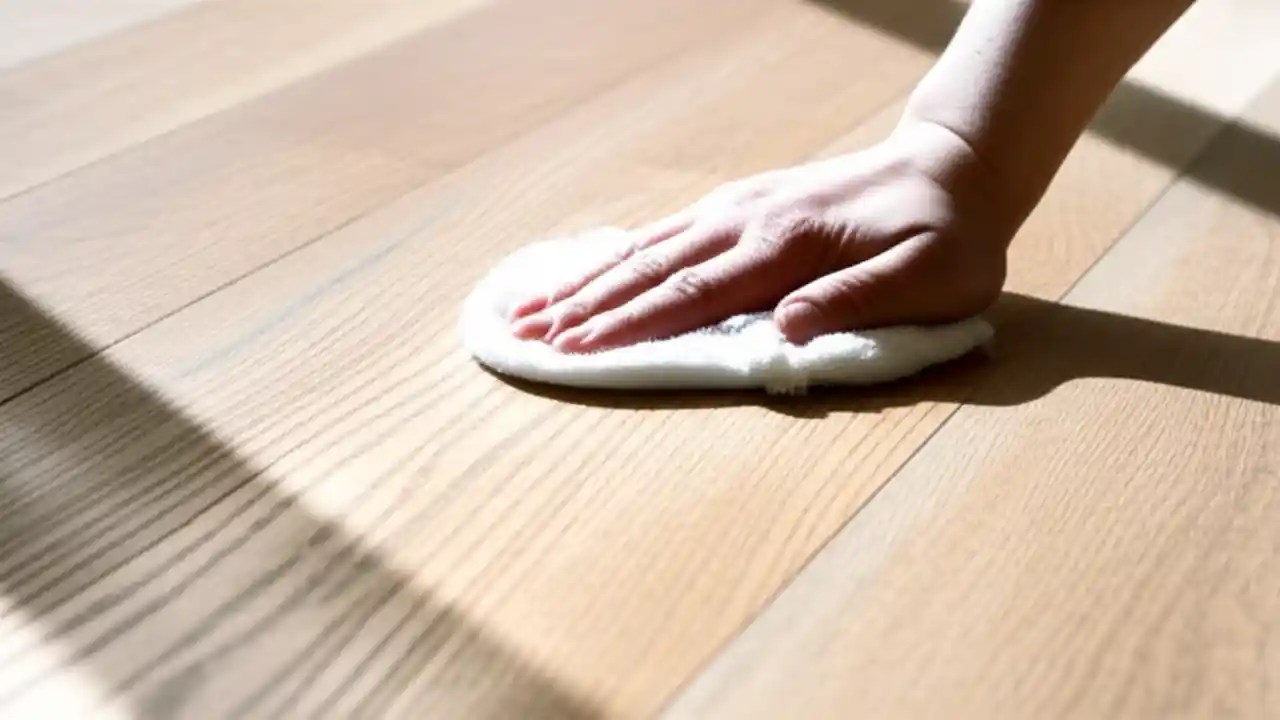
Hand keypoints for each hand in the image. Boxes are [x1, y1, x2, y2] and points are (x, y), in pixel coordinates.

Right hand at [509, 121, 1020, 352]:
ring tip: (532, 306)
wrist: (953, 167)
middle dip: (584, 307)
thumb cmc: (948, 236)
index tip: (576, 351)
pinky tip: (589, 270)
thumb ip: (857, 301)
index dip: (631, 327)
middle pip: (649, 271)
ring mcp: (738, 207)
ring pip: (646, 249)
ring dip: (587, 282)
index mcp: (786, 246)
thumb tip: (782, 332)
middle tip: (524, 336)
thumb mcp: (931, 277)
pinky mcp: (741, 204)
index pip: (692, 295)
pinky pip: (665, 231)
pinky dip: (617, 256)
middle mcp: (747, 220)